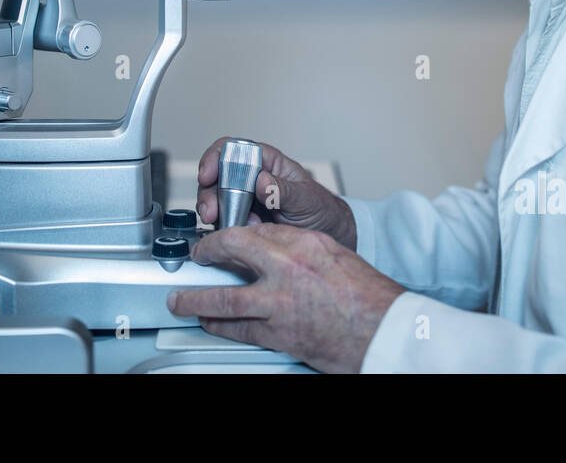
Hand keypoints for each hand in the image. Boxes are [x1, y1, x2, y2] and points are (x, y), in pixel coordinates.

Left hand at [167, 223, 404, 372]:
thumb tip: (269, 248)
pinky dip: (219, 326)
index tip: (221, 239)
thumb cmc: (367, 295)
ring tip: (181, 300)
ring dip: (196, 299)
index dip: (229, 234)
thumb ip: (298, 247)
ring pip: (222, 299)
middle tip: (195, 257)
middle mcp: (286, 268)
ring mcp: (278, 303)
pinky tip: (210, 324)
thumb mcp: (332, 253)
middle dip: (205, 253)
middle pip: (229, 251)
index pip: (252, 230)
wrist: (383, 330)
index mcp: (301, 242)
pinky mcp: (278, 334)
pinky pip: (237, 329)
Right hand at [195, 136, 356, 248]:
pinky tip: (235, 234)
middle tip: (211, 211)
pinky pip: (222, 222)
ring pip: (215, 200)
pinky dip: (223, 230)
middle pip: (217, 176)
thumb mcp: (308, 199)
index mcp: (268, 163)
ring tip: (226, 225)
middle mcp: (251, 179)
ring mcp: (244, 201)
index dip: (216, 158)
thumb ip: (285, 190)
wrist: (329, 237)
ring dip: (214, 213)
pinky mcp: (241, 222)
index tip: (208, 174)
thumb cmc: (322, 211)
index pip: (233, 149)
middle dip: (209, 193)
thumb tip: (262, 181)